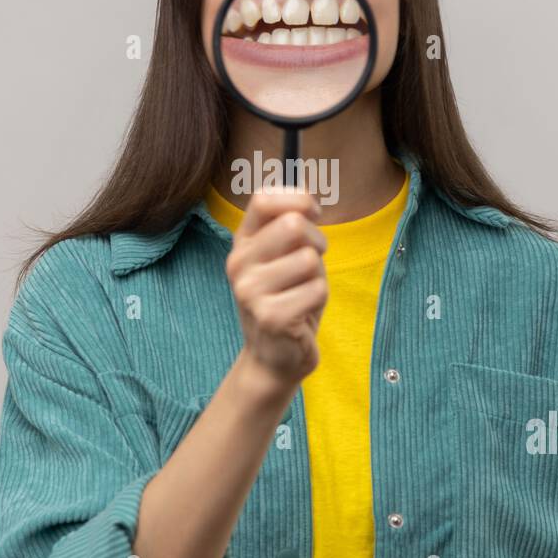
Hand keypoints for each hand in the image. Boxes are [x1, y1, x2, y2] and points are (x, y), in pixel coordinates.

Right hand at [225, 188, 327, 394]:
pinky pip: (316, 289)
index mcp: (242, 243)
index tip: (312, 214)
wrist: (273, 357)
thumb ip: (291, 227)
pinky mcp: (271, 316)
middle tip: (312, 263)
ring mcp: (250, 291)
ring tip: (303, 292)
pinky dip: (319, 299)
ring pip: (308, 259)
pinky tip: (303, 313)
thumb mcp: (284, 258)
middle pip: (293, 225)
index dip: (298, 199)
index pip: (264, 199)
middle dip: (317, 241)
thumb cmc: (287, 299)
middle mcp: (238, 264)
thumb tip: (307, 200)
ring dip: (318, 275)